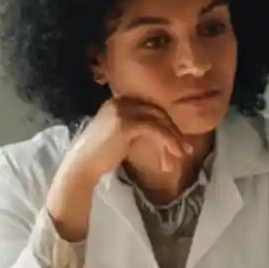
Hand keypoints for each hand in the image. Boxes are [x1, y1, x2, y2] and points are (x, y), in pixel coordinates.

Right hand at [65, 97, 190, 181]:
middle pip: (156, 112)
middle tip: (186, 149)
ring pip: (158, 120)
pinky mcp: (126, 124)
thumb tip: (163, 131)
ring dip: (174, 138)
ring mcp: (123, 111)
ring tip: (183, 155)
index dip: (166, 123)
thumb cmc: (101, 156)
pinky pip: (155, 130)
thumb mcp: (122, 136)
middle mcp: (120, 101)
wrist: (82, 166)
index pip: (150, 108)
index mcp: (119, 101)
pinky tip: (173, 154)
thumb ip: (137, 128)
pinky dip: (167, 142)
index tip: (178, 140)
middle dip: (173, 131)